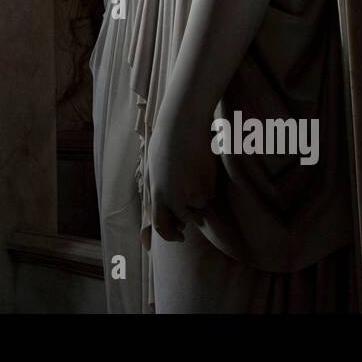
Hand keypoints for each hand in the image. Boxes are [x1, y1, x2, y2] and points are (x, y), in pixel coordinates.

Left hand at [147, 118, 216, 242]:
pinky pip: (209, 194)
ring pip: (199, 207)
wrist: (182, 125)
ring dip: (199, 199)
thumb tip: (158, 207)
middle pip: (184, 220)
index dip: (169, 234)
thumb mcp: (152, 168)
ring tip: (195, 174)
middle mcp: (173, 197)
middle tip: (196, 220)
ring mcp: (191, 193)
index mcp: (156, 192)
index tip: (178, 236)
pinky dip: (207, 187)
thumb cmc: (166, 143)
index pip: (160, 224)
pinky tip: (202, 168)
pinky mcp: (207, 186)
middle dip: (190, 223)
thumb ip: (155, 188)